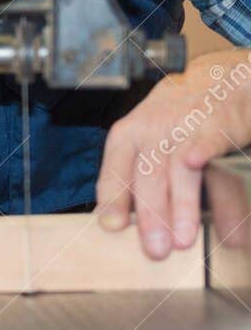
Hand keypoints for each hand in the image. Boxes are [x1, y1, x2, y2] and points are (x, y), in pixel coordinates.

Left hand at [97, 49, 250, 258]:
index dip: (113, 200)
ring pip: (178, 171)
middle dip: (152, 217)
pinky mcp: (216, 123)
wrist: (218, 79)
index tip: (112, 227)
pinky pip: (207, 143)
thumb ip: (143, 179)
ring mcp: (184, 126)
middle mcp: (151, 131)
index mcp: (128, 136)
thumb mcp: (150, 141)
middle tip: (156, 250)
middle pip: (148, 179)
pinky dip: (202, 152)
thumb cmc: (179, 117)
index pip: (115, 173)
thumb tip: (134, 225)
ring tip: (185, 241)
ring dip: (182, 208)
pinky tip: (196, 165)